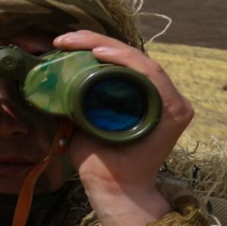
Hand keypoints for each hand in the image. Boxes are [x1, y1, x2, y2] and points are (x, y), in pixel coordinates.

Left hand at [52, 30, 193, 225]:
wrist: (112, 187)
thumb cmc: (99, 157)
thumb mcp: (82, 120)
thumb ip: (76, 100)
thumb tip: (51, 77)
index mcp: (141, 93)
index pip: (120, 59)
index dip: (93, 44)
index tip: (63, 41)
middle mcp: (160, 94)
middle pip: (129, 56)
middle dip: (95, 41)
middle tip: (65, 38)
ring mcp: (171, 101)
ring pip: (140, 61)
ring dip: (108, 46)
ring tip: (81, 42)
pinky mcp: (175, 110)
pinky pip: (152, 76)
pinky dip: (128, 62)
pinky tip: (103, 54)